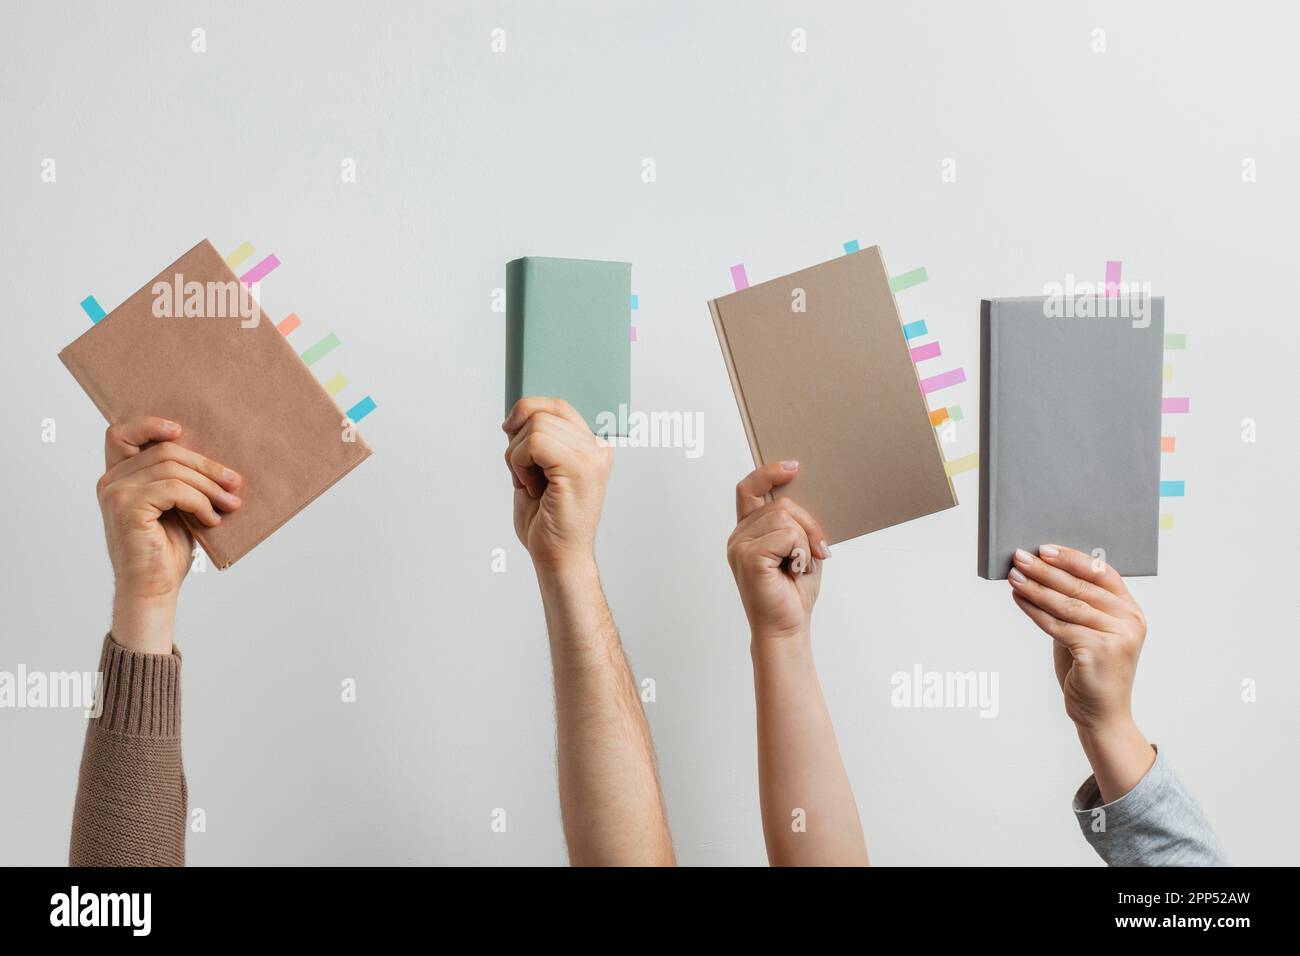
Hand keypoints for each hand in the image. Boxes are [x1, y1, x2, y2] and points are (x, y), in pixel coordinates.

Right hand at [98, 416, 242, 651]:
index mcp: (119, 476)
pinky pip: (174, 489)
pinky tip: (211, 520)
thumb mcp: (177, 505)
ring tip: (229, 504)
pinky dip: (200, 502)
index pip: (120, 433)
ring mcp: (115, 493)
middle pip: (164, 451)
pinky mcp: (127, 507)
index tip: (181, 431)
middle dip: (206, 466)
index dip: (150, 424)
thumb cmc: (167, 549)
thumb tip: (217, 455)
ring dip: (209, 486)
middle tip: (234, 483)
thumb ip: (180, 478)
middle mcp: (110, 481)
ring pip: (172, 469)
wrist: (154, 588)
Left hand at [503, 398, 612, 568]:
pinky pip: (534, 443)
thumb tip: (515, 416)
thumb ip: (533, 441)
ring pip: (536, 426)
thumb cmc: (548, 522)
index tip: (509, 431)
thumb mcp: (537, 471)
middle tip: (523, 474)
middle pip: (543, 412)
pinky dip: (520, 464)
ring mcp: (592, 457)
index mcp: (592, 447)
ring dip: (517, 457)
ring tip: (530, 484)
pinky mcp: (580, 468)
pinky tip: (531, 488)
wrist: (559, 558)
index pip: (558, 405)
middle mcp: (597, 449)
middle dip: (518, 441)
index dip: (528, 410)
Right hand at [726, 462, 831, 640]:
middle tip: (819, 551)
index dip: (768, 473)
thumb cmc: (793, 593)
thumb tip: (803, 497)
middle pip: (780, 504)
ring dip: (805, 543)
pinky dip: (800, 553)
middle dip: (809, 525)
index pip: (749, 489)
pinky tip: (794, 572)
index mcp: (747, 531)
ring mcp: (739, 546)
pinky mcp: (748, 557)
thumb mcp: (800, 548)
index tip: (793, 467)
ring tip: (799, 567)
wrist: (787, 628)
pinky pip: (787, 536)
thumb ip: (795, 523)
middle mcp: (738, 536)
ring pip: (785, 519)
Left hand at [1008, 545, 1145, 729]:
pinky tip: (1019, 599)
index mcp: (1131, 611)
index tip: (1044, 548)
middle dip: (1046, 570)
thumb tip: (1041, 573)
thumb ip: (1076, 606)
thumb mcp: (1088, 632)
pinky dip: (1034, 610)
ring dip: (1036, 587)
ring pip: (1067, 604)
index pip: (1102, 573)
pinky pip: (1058, 625)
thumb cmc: (1090, 671)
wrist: (1102, 715)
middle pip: (1081, 586)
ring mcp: (1117, 636)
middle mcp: (1130, 620)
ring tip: (1014, 576)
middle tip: (1020, 556)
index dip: (1072, 558)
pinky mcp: (1099, 651)